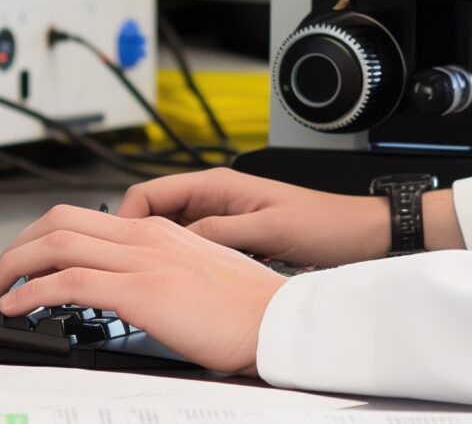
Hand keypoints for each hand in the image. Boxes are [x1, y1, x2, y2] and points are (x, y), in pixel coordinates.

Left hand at [0, 204, 287, 374]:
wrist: (277, 320)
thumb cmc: (246, 308)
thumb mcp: (196, 273)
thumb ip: (162, 270)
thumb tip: (133, 289)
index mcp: (157, 229)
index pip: (82, 217)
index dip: (40, 237)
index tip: (22, 262)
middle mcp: (145, 235)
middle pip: (59, 222)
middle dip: (16, 247)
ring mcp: (142, 260)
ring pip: (56, 245)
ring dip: (12, 267)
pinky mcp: (141, 290)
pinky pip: (69, 283)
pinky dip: (32, 292)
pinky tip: (16, 307)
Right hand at [117, 167, 394, 266]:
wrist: (358, 235)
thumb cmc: (323, 224)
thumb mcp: (268, 229)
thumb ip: (221, 231)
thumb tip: (176, 239)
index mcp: (218, 186)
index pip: (149, 193)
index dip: (125, 219)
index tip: (114, 248)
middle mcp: (214, 198)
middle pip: (151, 214)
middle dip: (129, 238)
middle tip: (114, 268)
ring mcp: (221, 219)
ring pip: (166, 234)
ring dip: (150, 253)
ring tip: (136, 280)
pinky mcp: (230, 239)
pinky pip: (189, 248)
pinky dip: (174, 263)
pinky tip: (171, 285)